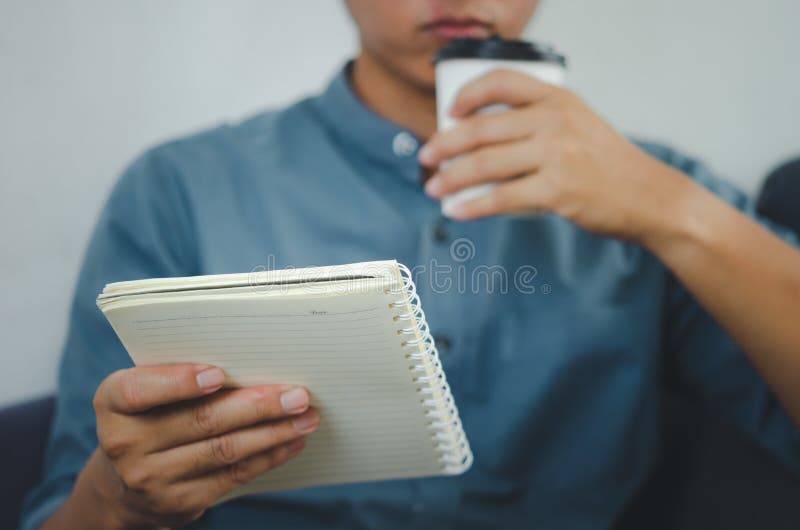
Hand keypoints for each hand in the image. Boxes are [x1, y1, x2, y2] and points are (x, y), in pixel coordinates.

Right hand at [87, 364, 317, 528]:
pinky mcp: (179, 503)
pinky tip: (292, 441)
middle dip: (256, 406)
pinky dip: (268, 456)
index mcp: (112, 403)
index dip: (178, 382)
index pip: (138, 390)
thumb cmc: (149, 415)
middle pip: (200, 421)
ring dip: (272, 432)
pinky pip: (233, 476)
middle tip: (296, 393)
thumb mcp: (147, 389)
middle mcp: (124, 444)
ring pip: (224, 450)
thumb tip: (254, 358)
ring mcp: (151, 478)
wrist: (123, 481)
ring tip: (306, 416)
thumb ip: (181, 373)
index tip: (218, 374)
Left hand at [420, 69, 693, 241]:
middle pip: (482, 128)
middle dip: (444, 145)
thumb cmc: (607, 165)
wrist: (649, 196)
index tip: (449, 112)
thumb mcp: (579, 125)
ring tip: (433, 188)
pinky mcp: (558, 190)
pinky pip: (501, 197)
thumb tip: (480, 143)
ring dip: (450, 178)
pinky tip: (457, 210)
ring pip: (485, 164)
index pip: (502, 81)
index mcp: (559, 99)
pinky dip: (473, 205)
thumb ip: (539, 124)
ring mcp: (557, 154)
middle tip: (425, 158)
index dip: (469, 94)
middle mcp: (555, 120)